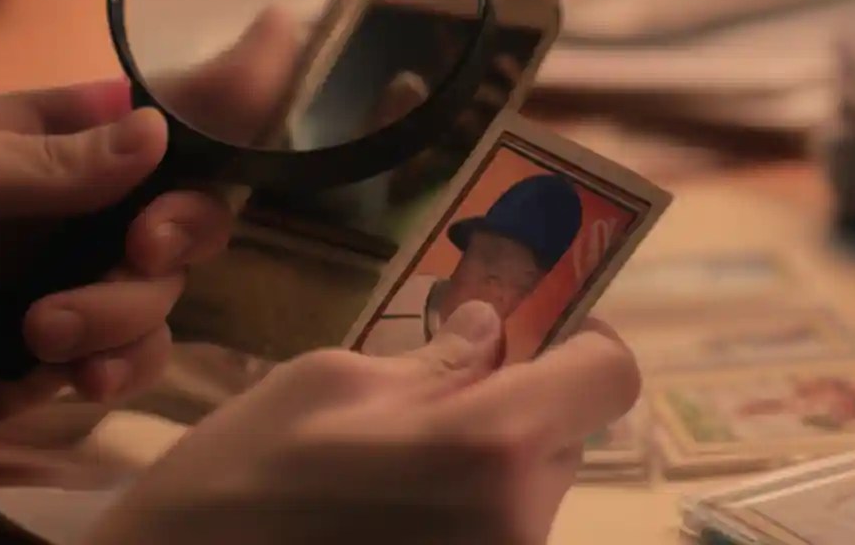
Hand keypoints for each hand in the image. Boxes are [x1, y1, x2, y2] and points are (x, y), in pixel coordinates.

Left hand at [0, 79, 232, 462]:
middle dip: (176, 232)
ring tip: (41, 336)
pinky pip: (141, 352)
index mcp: (41, 140)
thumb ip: (51, 158)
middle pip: (184, 205)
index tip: (179, 180)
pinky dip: (123, 365)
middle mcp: (73, 206)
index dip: (189, 145)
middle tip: (139, 252)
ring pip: (164, 286)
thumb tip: (161, 132)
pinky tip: (80, 381)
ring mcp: (76, 279)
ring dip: (118, 313)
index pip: (148, 122)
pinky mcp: (73, 353)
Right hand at [86, 301, 640, 544]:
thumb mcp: (331, 381)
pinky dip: (470, 505)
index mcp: (491, 446)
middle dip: (524, 399)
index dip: (583, 342)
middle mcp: (521, 521)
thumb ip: (433, 357)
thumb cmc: (245, 472)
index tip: (537, 329)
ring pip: (534, 486)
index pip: (609, 377)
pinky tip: (394, 503)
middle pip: (569, 433)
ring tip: (402, 457)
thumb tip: (491, 328)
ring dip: (493, 459)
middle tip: (447, 385)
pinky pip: (501, 530)